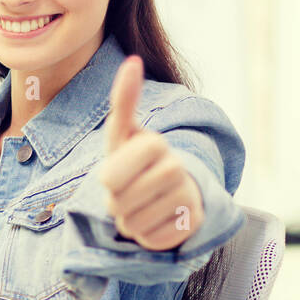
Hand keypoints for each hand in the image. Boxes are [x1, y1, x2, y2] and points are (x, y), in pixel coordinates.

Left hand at [98, 55, 204, 251]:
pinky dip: (146, 236)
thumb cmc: (133, 160)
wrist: (165, 192)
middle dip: (115, 202)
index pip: (110, 176)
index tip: (115, 174)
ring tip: (140, 205)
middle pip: (120, 201)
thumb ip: (123, 100)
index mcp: (154, 143)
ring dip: (129, 220)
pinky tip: (156, 220)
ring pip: (134, 223)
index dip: (106, 181)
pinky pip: (152, 239)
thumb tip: (133, 60)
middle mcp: (177, 167)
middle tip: (126, 193)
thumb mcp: (121, 134)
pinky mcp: (193, 223)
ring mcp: (188, 196)